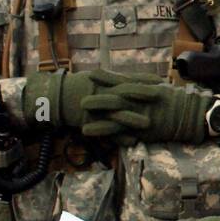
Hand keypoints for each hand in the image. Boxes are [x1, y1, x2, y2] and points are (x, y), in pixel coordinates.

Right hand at [21, 68, 161, 136]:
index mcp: (106, 82)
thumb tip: (144, 78)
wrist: (58, 98)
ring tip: (148, 124)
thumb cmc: (82, 85)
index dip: (144, 79)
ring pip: (116, 114)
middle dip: (142, 95)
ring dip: (132, 119)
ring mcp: (97, 110)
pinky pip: (107, 132)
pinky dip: (119, 137)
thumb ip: (120, 78)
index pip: (128, 79)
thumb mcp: (101, 78)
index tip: (160, 80)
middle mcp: (102, 94)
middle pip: (125, 94)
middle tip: (161, 96)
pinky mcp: (91, 123)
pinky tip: (132, 142)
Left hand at [82, 80, 210, 143]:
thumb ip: (149, 86)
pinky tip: (87, 131)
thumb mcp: (164, 90)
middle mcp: (141, 100)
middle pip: (115, 95)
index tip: (91, 73)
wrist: (192, 116)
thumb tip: (140, 82)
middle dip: (98, 93)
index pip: (123, 81)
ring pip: (114, 111)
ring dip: (96, 110)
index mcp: (145, 89)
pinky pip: (118, 130)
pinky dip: (102, 130)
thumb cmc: (179, 103)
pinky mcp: (140, 129)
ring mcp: (140, 114)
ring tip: (79, 109)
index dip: (106, 77)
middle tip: (80, 91)